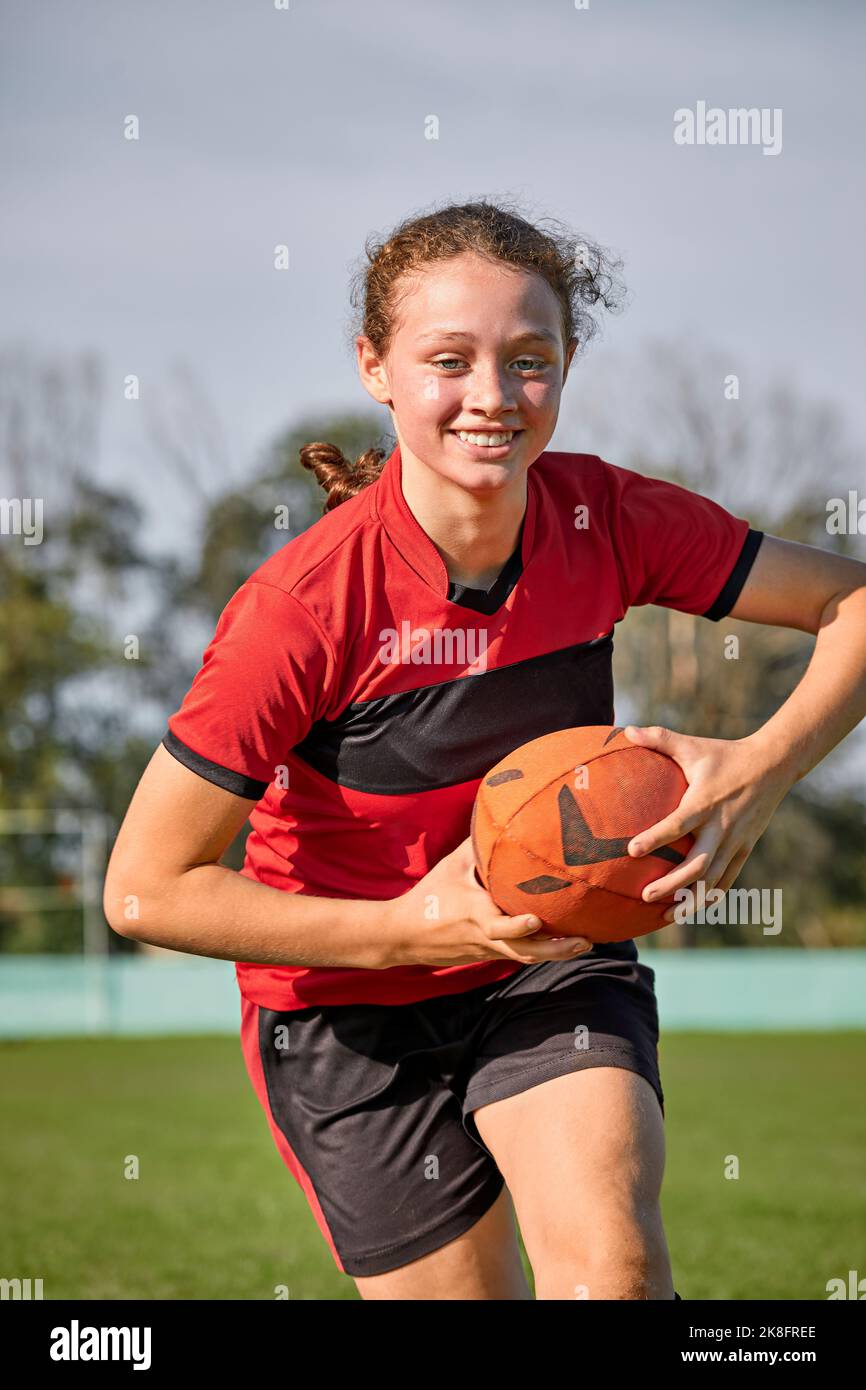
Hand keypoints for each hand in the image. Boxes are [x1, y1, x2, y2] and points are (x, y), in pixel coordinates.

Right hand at [384, 836, 592, 968]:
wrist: (404, 935)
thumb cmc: (430, 896)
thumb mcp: (451, 867)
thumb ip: (478, 846)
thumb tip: (499, 815)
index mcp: (474, 914)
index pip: (499, 927)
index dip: (518, 927)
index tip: (537, 920)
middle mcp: (485, 936)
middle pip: (525, 951)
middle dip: (556, 950)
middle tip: (585, 940)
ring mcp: (489, 950)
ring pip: (526, 957)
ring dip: (556, 954)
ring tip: (584, 943)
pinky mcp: (489, 955)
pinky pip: (519, 955)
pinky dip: (542, 951)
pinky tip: (565, 943)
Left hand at [621, 724, 792, 920]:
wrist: (772, 765)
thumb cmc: (724, 755)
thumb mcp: (692, 746)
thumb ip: (659, 739)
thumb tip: (626, 730)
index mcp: (705, 801)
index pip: (678, 824)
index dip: (656, 838)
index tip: (631, 850)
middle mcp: (722, 826)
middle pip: (698, 863)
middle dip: (672, 883)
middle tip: (644, 895)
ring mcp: (736, 840)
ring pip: (714, 879)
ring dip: (690, 900)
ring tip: (664, 916)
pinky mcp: (744, 849)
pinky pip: (728, 879)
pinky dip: (710, 897)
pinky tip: (690, 911)